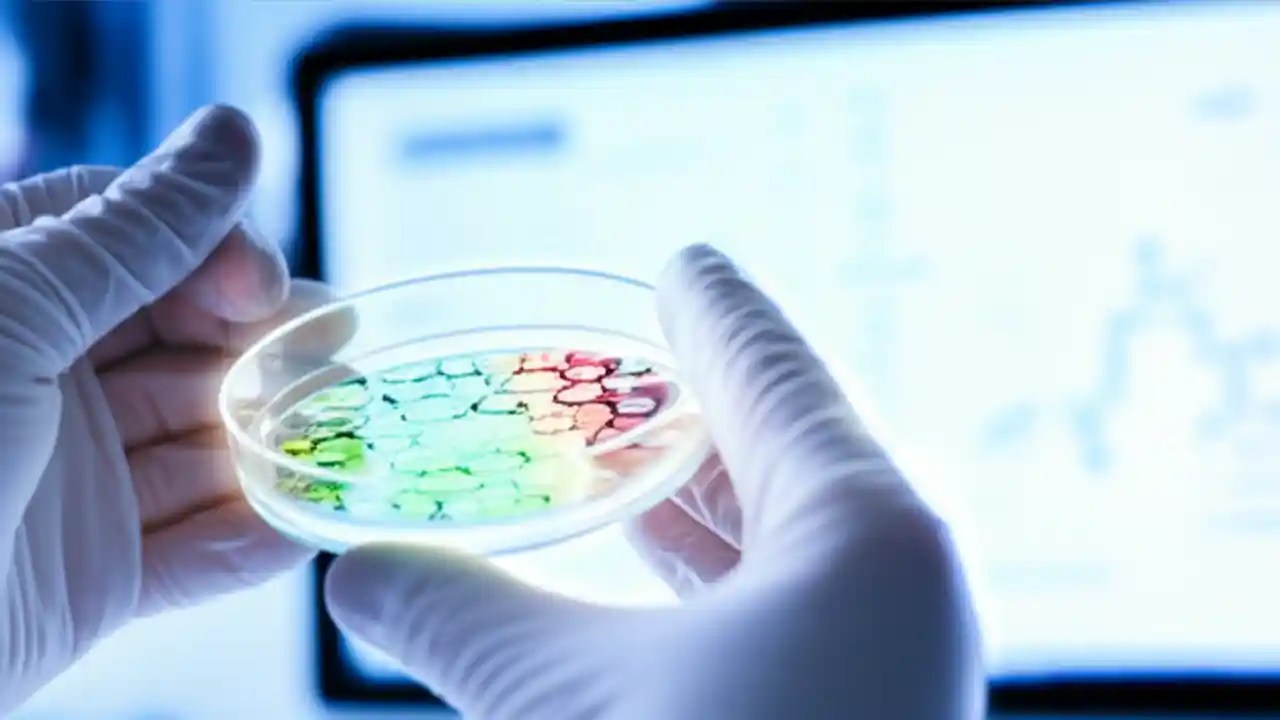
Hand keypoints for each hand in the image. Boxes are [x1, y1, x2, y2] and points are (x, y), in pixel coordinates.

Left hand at [0, 106, 329, 710]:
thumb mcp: (12, 314)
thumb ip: (136, 232)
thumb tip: (232, 135)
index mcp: (0, 292)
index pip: (132, 236)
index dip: (211, 247)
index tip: (262, 286)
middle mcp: (35, 377)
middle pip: (184, 340)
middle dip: (266, 345)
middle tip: (335, 354)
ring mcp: (66, 479)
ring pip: (201, 442)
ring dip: (278, 438)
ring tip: (347, 434)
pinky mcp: (90, 576)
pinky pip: (193, 549)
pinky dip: (253, 538)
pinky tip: (307, 518)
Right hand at [324, 246, 984, 718]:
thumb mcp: (573, 705)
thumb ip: (461, 619)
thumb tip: (353, 573)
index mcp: (868, 524)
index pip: (768, 366)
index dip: (710, 308)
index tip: (679, 262)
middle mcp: (901, 571)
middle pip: (783, 437)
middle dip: (693, 397)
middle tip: (623, 356)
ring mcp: (894, 644)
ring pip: (785, 525)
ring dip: (698, 489)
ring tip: (625, 452)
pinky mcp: (865, 699)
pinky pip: (788, 594)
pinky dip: (714, 568)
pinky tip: (660, 567)